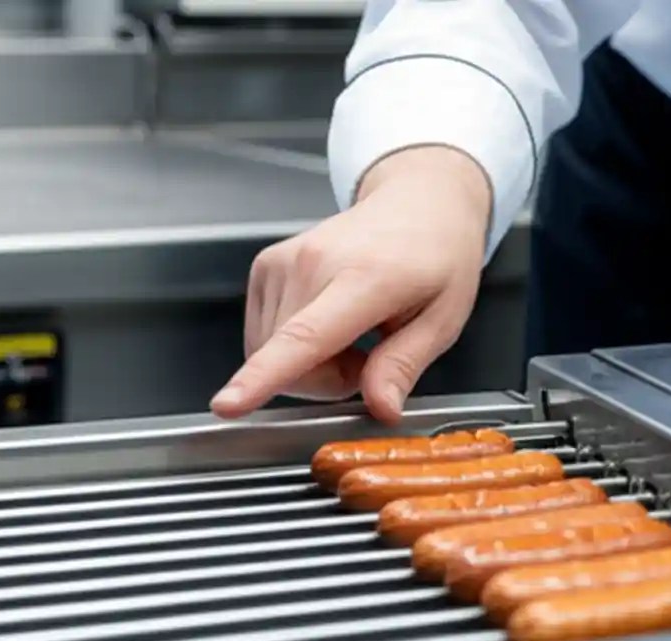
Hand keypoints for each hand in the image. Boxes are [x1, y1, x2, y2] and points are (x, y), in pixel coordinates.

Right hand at [210, 145, 492, 424]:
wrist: (416, 203)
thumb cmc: (435, 258)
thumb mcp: (443, 318)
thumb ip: (404, 365)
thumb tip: (380, 408)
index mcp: (364, 279)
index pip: (305, 336)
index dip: (263, 376)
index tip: (228, 404)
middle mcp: (313, 264)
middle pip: (287, 362)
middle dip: (326, 381)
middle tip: (369, 357)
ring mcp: (283, 261)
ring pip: (268, 353)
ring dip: (308, 363)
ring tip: (349, 335)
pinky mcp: (265, 266)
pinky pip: (262, 335)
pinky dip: (290, 344)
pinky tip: (323, 323)